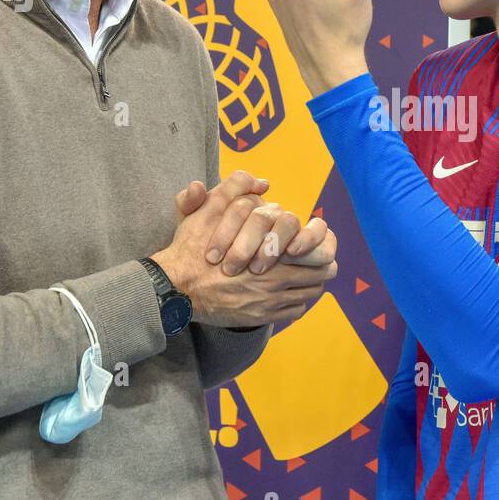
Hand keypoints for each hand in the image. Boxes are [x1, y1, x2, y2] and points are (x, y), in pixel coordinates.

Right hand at [154, 172, 337, 327]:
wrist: (176, 288)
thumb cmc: (192, 248)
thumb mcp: (209, 210)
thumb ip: (234, 188)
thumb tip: (263, 183)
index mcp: (270, 250)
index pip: (319, 251)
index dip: (322, 244)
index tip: (315, 242)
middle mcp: (275, 278)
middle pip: (321, 273)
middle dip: (320, 264)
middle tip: (315, 259)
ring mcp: (270, 301)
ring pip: (310, 293)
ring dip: (309, 283)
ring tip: (302, 275)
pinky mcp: (261, 317)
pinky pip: (294, 311)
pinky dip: (295, 302)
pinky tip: (286, 292)